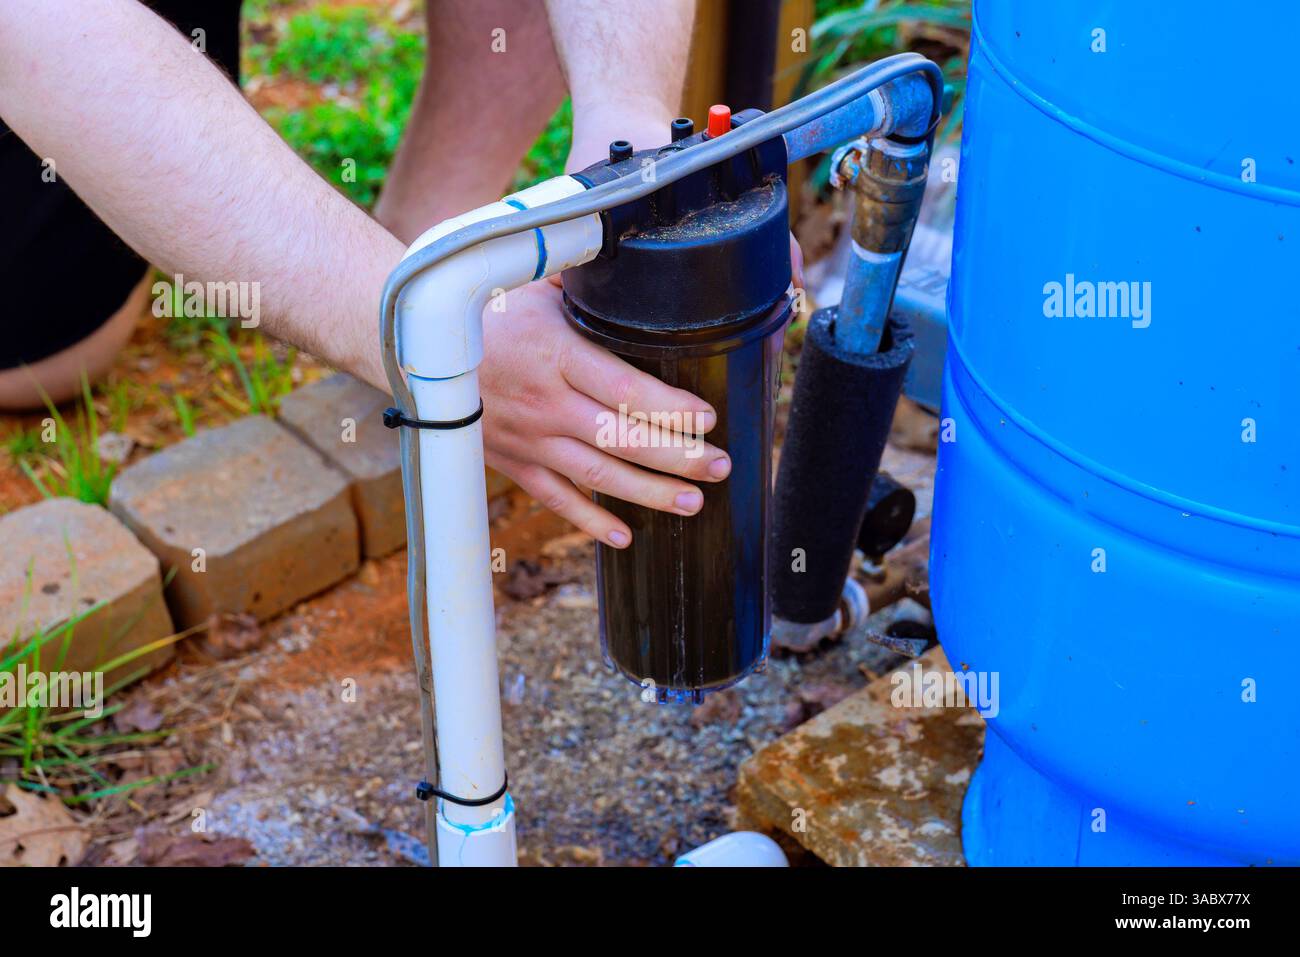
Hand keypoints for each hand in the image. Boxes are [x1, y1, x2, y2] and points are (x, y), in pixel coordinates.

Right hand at [478, 281, 731, 547]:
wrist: (416, 346)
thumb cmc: (487, 308)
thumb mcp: (537, 283)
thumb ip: (589, 282)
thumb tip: (641, 256)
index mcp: (555, 355)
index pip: (623, 390)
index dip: (669, 409)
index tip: (708, 419)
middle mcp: (544, 403)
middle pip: (621, 439)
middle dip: (677, 457)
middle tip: (719, 466)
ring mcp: (528, 438)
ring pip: (596, 475)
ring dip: (648, 493)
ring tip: (693, 503)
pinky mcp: (512, 462)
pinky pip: (555, 499)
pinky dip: (589, 521)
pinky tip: (623, 537)